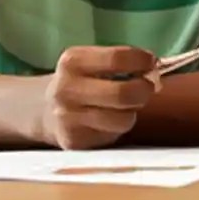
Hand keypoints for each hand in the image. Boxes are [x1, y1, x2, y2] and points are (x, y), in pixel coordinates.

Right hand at [37, 46, 157, 149]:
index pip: (118, 58)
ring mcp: (68, 119)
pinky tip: (108, 121)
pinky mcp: (74, 142)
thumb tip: (155, 70)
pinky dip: (118, 128)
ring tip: (124, 107)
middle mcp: (66, 90)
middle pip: (123, 93)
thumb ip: (122, 62)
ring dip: (132, 113)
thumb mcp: (92, 61)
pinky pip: (113, 135)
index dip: (142, 61)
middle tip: (147, 87)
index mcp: (73, 62)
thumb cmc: (81, 81)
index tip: (151, 63)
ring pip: (123, 119)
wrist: (43, 110)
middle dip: (144, 90)